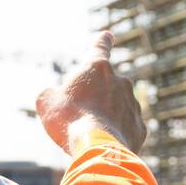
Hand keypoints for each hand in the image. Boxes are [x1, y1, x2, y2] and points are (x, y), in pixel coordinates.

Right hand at [36, 31, 147, 154]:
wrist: (97, 149)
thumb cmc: (69, 119)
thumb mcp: (46, 102)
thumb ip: (50, 94)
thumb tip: (52, 97)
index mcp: (97, 68)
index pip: (100, 47)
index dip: (102, 41)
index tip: (107, 35)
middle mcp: (120, 81)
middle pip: (107, 84)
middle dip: (95, 96)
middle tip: (79, 113)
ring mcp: (133, 104)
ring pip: (118, 106)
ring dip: (106, 115)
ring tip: (90, 133)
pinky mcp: (139, 127)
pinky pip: (125, 127)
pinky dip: (115, 133)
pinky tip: (104, 143)